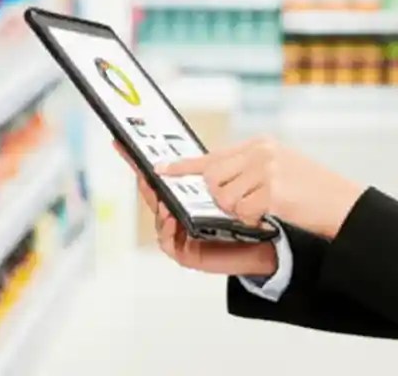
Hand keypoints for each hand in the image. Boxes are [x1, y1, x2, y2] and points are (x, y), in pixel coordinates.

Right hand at [118, 143, 277, 277]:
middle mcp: (183, 213)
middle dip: (146, 183)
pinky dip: (166, 230)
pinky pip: (169, 242)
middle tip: (142, 171)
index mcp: (192, 194)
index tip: (125, 144)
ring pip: (159, 218)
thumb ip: (219, 172)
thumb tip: (202, 154)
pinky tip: (170, 218)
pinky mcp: (188, 253)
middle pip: (155, 196)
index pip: (165, 176)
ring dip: (158, 206)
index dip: (144, 162)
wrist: (272, 242)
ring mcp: (183, 233)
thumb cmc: (255, 212)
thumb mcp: (237, 185)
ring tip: (163, 198)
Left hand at [157, 136, 366, 239]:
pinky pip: (242, 211)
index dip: (184, 165)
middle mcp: (261, 152)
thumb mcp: (280, 169)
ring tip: (265, 209)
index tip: (158, 170)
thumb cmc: (313, 193)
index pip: (213, 154)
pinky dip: (253, 220)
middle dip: (219, 198)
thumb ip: (250, 169)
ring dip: (238, 211)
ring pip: (223, 196)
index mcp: (261, 145)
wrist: (344, 205)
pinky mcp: (272, 189)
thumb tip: (216, 181)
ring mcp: (266, 168)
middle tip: (243, 206)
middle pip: (212, 178)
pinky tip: (273, 215)